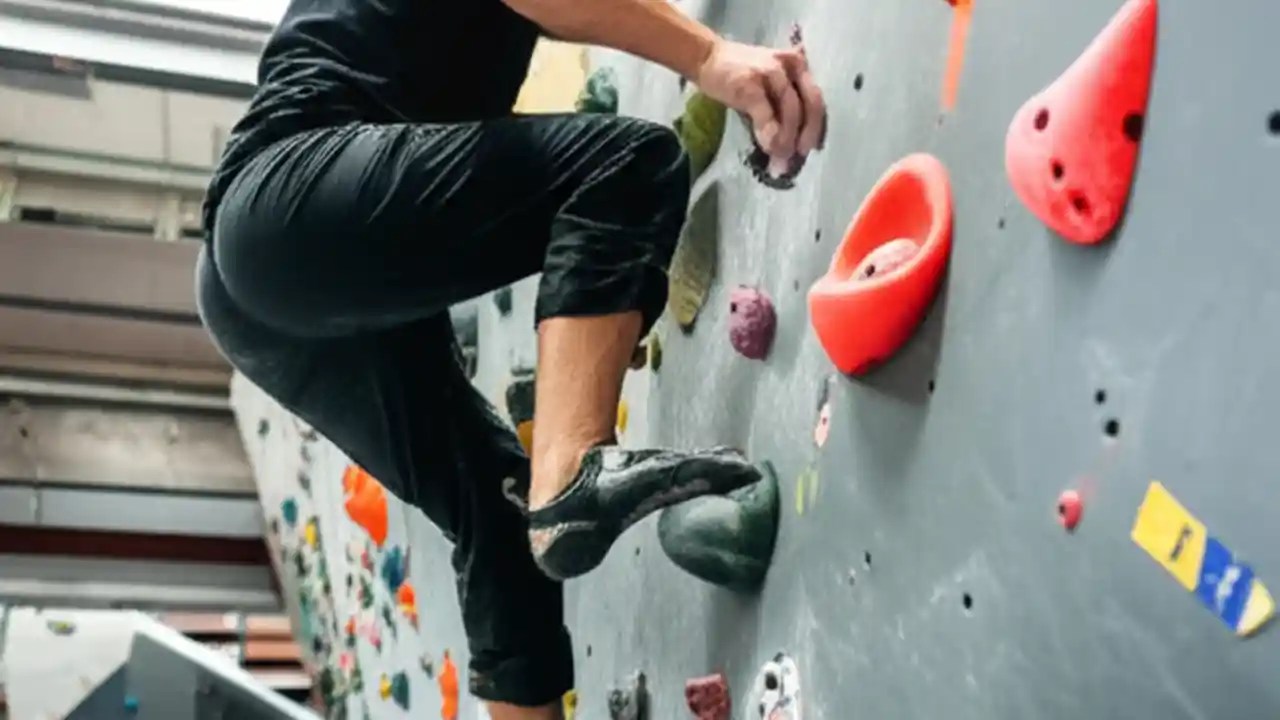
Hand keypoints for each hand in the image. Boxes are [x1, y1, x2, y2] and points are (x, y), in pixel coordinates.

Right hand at [694, 39, 825, 163]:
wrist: (707, 58)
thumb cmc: (740, 75)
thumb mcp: (770, 84)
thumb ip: (784, 105)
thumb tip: (790, 145)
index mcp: (799, 65)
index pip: (816, 99)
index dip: (817, 127)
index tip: (812, 149)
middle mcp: (791, 64)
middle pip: (812, 103)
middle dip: (808, 133)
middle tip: (800, 155)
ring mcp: (771, 71)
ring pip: (791, 109)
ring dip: (789, 137)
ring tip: (782, 157)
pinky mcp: (750, 82)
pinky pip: (766, 113)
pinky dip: (769, 133)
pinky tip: (768, 147)